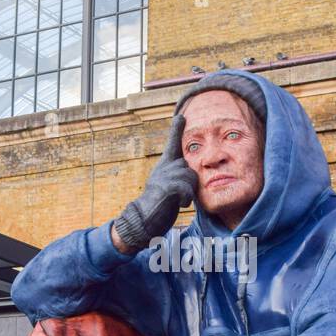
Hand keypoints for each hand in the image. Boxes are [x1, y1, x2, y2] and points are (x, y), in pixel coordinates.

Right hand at [112, 114, 197, 253]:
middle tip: (178, 195)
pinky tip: (179, 203)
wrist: (144, 219)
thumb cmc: (160, 204)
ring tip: (177, 199)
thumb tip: (189, 169)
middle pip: (190, 169)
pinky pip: (186, 189)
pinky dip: (186, 198)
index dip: (176, 129)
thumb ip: (179, 175)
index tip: (181, 115)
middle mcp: (163, 166)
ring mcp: (163, 176)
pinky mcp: (166, 187)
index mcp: (165, 165)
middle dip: (190, 183)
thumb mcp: (170, 185)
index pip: (172, 144)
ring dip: (189, 192)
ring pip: (191, 178)